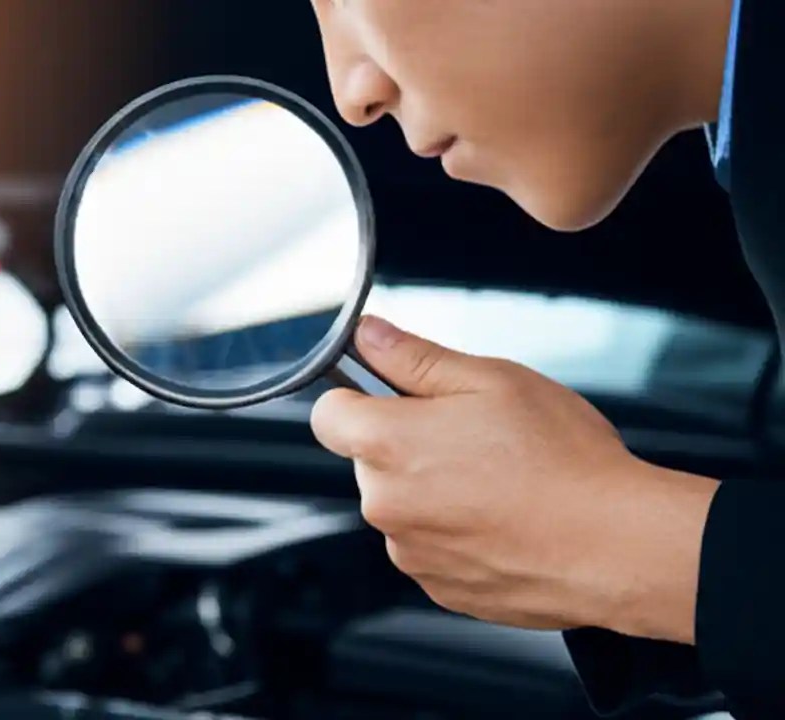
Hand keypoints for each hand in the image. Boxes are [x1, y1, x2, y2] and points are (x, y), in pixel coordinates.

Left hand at [311, 316, 718, 641]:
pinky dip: (459, 533)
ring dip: (434, 491)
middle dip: (408, 444)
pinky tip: (507, 520)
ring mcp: (410, 552)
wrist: (617, 547)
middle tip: (474, 436)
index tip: (395, 396)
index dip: (359, 398)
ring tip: (501, 482)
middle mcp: (384, 505)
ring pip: (403, 505)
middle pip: (369, 461)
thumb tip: (369, 335)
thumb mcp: (491, 381)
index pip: (328, 414)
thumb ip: (415, 357)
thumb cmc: (564, 461)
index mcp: (386, 444)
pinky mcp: (439, 587)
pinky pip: (432, 547)